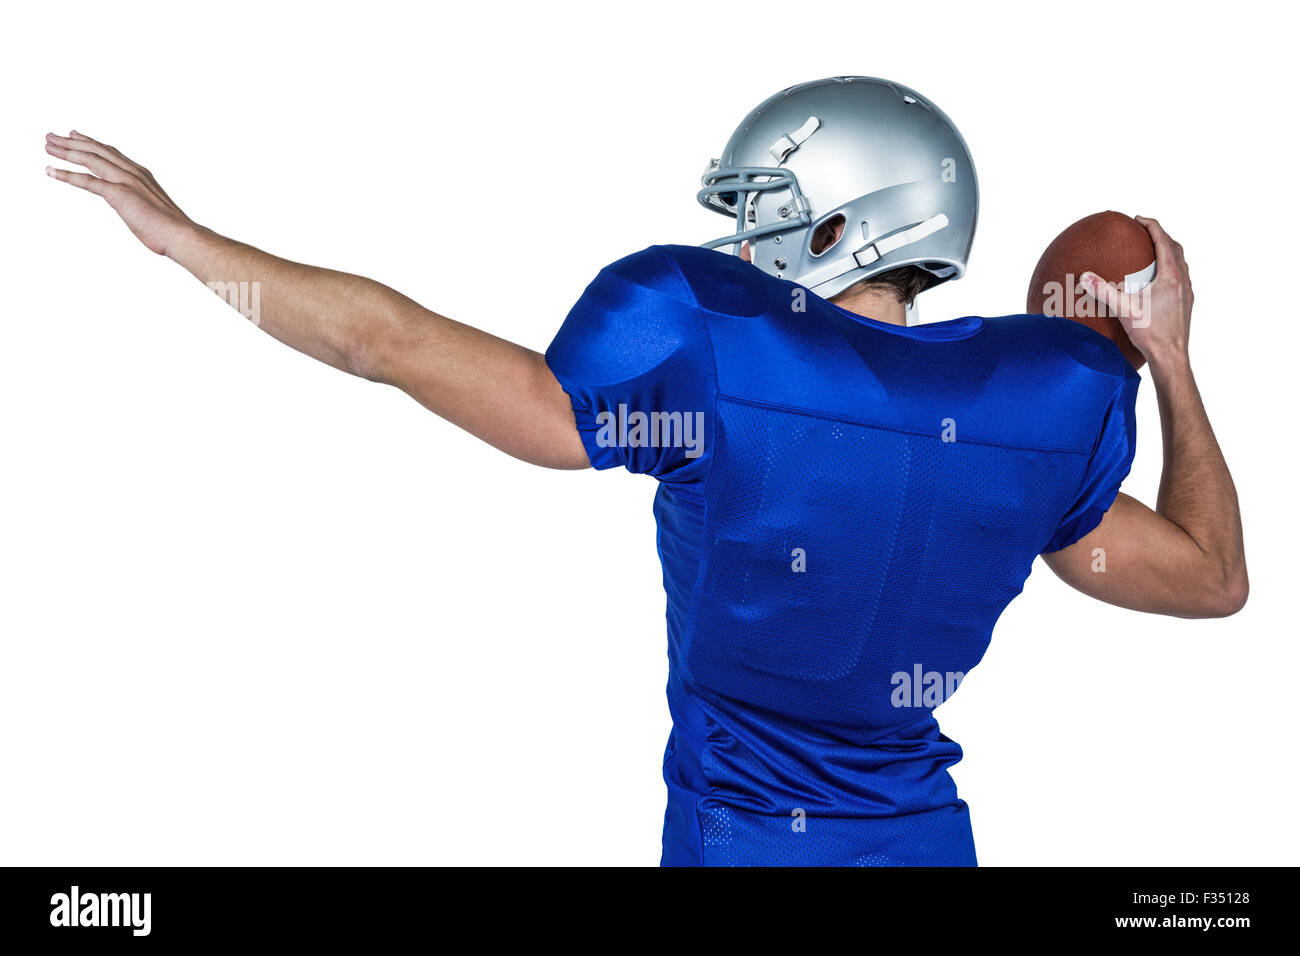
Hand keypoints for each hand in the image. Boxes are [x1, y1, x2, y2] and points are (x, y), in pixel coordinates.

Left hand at [45, 131, 194, 256]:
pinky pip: (87, 181)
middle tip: (52, 136)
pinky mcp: (118, 193)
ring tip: (48, 146)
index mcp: (141, 174)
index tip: (74, 135)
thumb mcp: (153, 209)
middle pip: (96, 150)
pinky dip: (67, 174)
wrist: (180, 235)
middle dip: (72, 142)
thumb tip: (135, 207)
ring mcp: (125, 181)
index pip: (111, 152)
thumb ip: (139, 202)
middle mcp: (132, 172)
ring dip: (66, 152)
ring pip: (90, 159)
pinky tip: (50, 171)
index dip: (91, 142)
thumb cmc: (170, 229)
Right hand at [1079, 216, 1192, 371]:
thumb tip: (1084, 276)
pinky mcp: (1186, 303)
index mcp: (1171, 276)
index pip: (1163, 240)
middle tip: (1144, 231)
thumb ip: (1103, 291)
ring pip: (1180, 263)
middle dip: (1160, 235)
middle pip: (1175, 248)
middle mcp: (1183, 280)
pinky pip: (1180, 277)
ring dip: (1168, 252)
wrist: (1171, 356)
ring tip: (1152, 252)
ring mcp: (1187, 292)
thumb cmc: (1151, 334)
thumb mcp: (1123, 309)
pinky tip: (1156, 280)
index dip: (1151, 225)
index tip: (1138, 219)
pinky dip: (1169, 269)